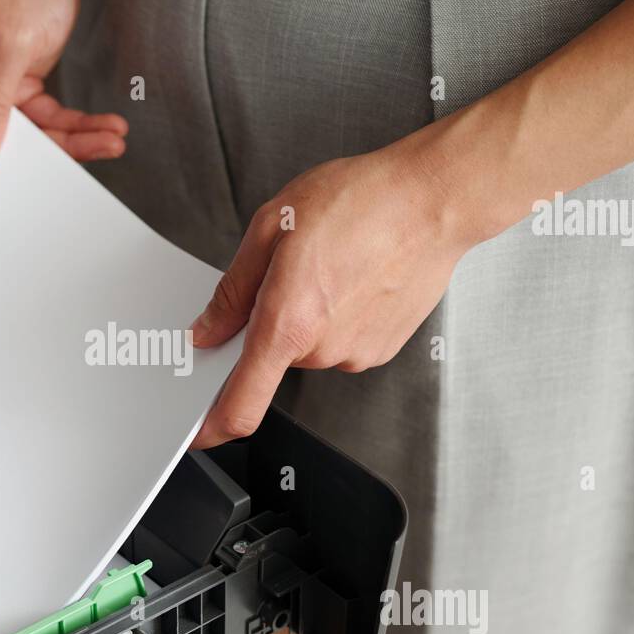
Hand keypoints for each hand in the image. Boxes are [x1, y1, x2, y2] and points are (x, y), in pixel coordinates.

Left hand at [189, 144, 471, 448]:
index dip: (213, 426)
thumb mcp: (271, 227)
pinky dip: (336, 317)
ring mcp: (356, 354)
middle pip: (273, 358)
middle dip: (268, 325)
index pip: (242, 404)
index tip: (200, 432)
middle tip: (287, 274)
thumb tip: (208, 331)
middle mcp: (323, 349)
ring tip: (330, 267)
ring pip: (307, 348)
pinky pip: (338, 342)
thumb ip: (233, 290)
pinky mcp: (381, 350)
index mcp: (288, 323)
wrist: (433, 201)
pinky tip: (352, 278)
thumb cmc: (361, 202)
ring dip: (305, 317)